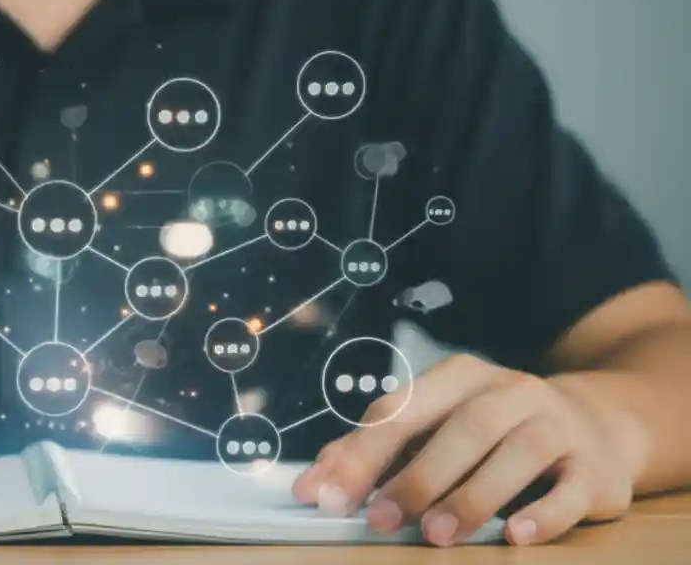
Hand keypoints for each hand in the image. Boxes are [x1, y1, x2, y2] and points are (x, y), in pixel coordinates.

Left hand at [291, 354, 635, 545]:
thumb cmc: (495, 431)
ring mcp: (557, 425)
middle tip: (379, 520)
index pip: (404, 408)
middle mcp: (511, 390)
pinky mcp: (593, 467)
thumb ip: (376, 451)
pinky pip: (569, 489)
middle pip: (463, 426)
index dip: (363, 452)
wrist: (598, 427)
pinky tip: (515, 536)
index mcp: (460, 377)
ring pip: (516, 453)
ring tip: (435, 535)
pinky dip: (544, 514)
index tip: (329, 496)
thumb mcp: (437, 425)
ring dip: (471, 496)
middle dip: (416, 475)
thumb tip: (314, 484)